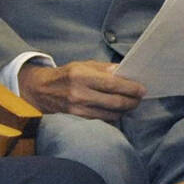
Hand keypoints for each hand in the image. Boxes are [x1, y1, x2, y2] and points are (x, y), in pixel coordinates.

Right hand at [18, 61, 144, 121]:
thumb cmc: (68, 74)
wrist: (42, 90)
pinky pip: (101, 118)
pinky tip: (119, 110)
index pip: (112, 84)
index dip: (130, 88)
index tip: (142, 89)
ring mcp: (77, 108)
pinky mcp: (77, 117)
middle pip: (114, 101)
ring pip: (110, 113)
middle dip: (132, 101)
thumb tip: (124, 71)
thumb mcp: (84, 65)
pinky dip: (113, 115)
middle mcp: (79, 93)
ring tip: (132, 104)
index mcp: (81, 76)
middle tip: (140, 98)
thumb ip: (105, 68)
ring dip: (125, 110)